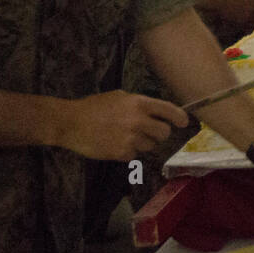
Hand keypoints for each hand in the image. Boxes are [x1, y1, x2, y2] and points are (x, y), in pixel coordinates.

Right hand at [45, 90, 188, 160]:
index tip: (183, 122)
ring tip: (125, 137)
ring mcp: (131, 138)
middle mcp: (138, 120)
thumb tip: (156, 112)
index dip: (179, 117)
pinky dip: (128, 152)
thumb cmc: (93, 107)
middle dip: (159, 134)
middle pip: (164, 133)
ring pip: (150, 146)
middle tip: (149, 133)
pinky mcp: (122, 153)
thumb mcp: (119, 97)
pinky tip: (115, 144)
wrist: (70, 123)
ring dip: (142, 144)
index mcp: (138, 103)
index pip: (168, 110)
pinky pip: (135, 155)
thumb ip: (139, 104)